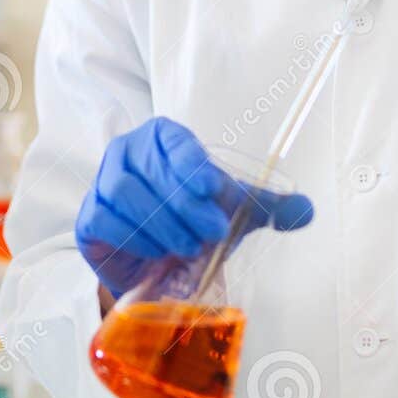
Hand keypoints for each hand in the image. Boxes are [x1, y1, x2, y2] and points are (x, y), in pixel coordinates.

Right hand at [75, 117, 313, 298]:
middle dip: (185, 205)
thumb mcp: (233, 210)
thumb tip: (308, 211)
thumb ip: (267, 206)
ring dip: (162, 225)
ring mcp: (103, 184)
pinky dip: (134, 239)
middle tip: (213, 233)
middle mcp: (127, 153)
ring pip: (125, 194)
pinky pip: (105, 221)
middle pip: (151, 171)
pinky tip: (157, 253)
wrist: (158, 259)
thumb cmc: (193, 220)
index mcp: (162, 138)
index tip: (213, 188)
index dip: (192, 164)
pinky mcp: (89, 219)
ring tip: (189, 247)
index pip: (175, 143)